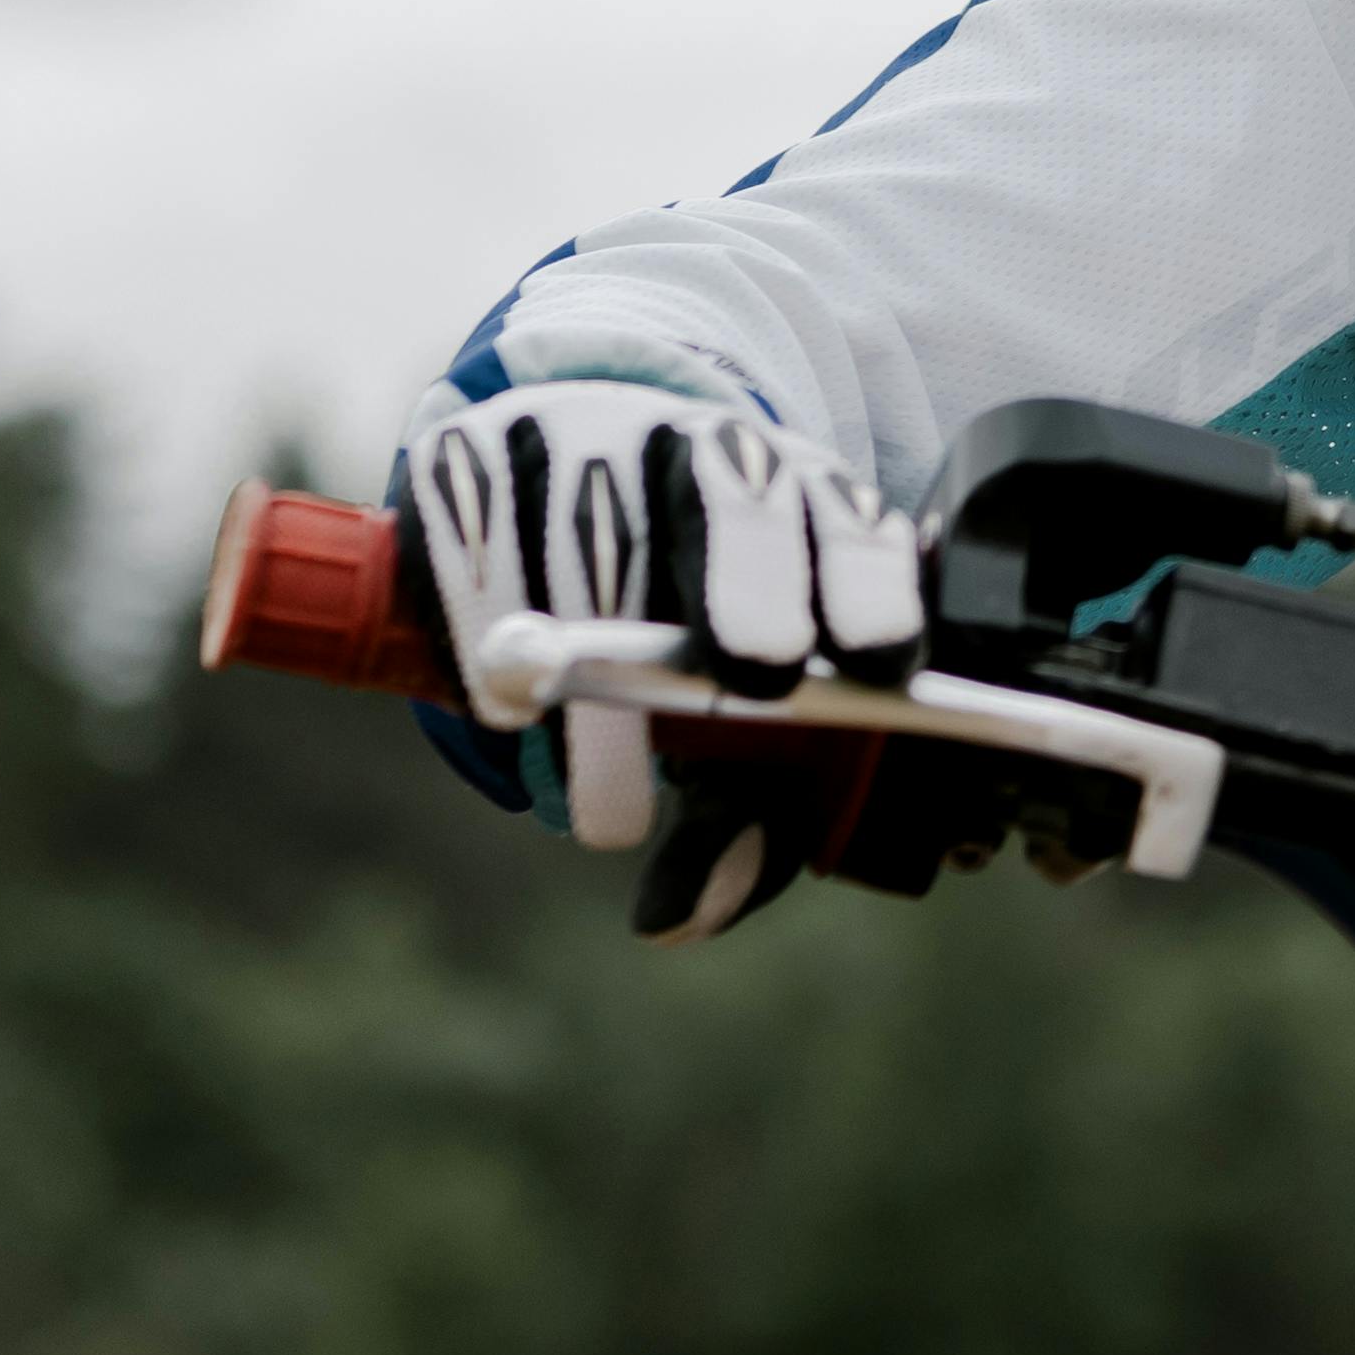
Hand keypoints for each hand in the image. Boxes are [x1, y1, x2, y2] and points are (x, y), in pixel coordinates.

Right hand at [405, 381, 919, 939]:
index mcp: (807, 501)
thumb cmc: (679, 621)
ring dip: (597, 677)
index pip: (857, 529)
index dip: (872, 592)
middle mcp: (710, 450)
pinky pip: (477, 546)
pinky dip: (487, 635)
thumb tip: (680, 919)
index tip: (880, 663)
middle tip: (758, 675)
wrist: (557, 483)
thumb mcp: (730, 710)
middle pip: (747, 507)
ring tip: (608, 798)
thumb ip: (736, 813)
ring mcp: (593, 435)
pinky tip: (508, 699)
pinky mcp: (474, 447)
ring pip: (600, 543)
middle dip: (759, 590)